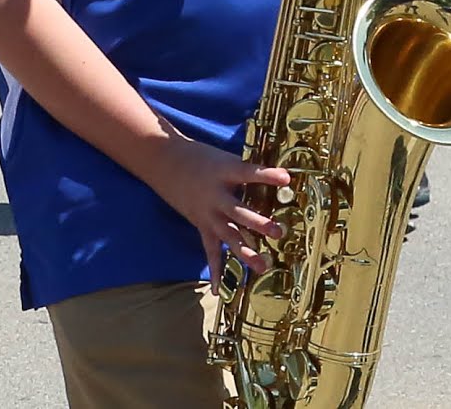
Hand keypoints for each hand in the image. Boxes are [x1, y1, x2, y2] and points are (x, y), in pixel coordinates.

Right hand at [139, 131, 289, 283]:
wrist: (164, 162)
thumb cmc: (201, 158)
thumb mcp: (225, 159)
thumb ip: (247, 170)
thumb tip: (281, 177)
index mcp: (224, 172)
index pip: (247, 173)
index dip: (266, 175)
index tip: (286, 178)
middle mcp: (216, 196)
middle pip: (238, 212)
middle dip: (258, 223)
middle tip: (278, 232)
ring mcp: (208, 214)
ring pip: (228, 235)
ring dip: (245, 251)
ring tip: (263, 266)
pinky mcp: (202, 225)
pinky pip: (209, 251)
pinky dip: (215, 271)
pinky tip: (218, 291)